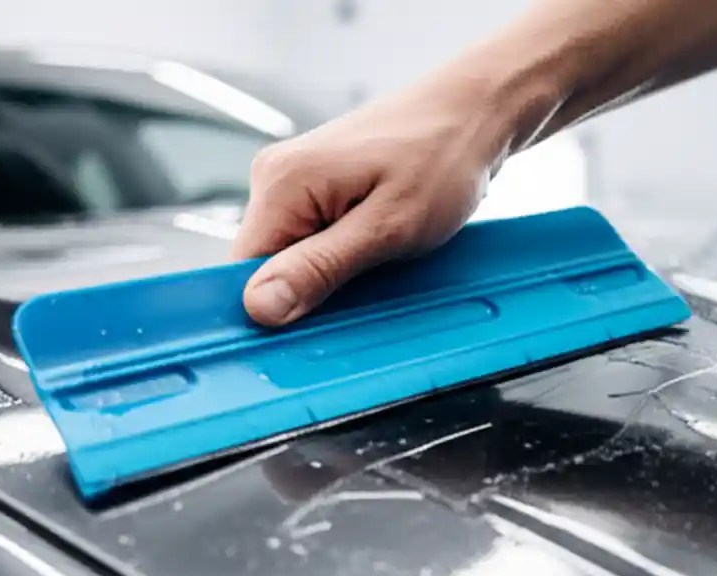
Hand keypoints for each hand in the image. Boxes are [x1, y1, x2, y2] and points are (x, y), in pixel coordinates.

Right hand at [230, 76, 515, 325]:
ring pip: (292, 257)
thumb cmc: (442, 156)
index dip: (274, 308)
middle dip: (312, 290)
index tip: (318, 322)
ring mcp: (295, 180)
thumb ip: (320, 268)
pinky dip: (342, 254)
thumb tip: (259, 306)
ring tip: (382, 255)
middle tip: (370, 284)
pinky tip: (378, 244)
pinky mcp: (316, 187)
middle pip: (266, 267)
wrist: (474, 111)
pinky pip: (312, 239)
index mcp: (281, 184)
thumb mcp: (386, 227)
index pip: (242, 271)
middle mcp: (276, 177)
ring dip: (332, 273)